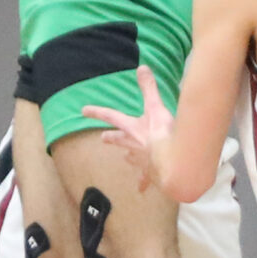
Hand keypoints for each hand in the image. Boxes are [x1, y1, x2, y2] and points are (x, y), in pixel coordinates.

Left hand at [81, 65, 174, 189]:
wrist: (173, 164)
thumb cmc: (163, 135)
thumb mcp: (157, 108)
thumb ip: (149, 88)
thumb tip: (141, 67)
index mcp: (132, 128)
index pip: (110, 116)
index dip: (96, 111)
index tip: (83, 110)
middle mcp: (133, 145)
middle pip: (119, 139)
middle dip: (112, 138)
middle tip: (103, 138)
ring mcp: (142, 161)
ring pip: (131, 158)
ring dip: (128, 156)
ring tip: (125, 157)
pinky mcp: (152, 173)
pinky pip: (146, 179)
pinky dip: (144, 183)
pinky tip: (141, 189)